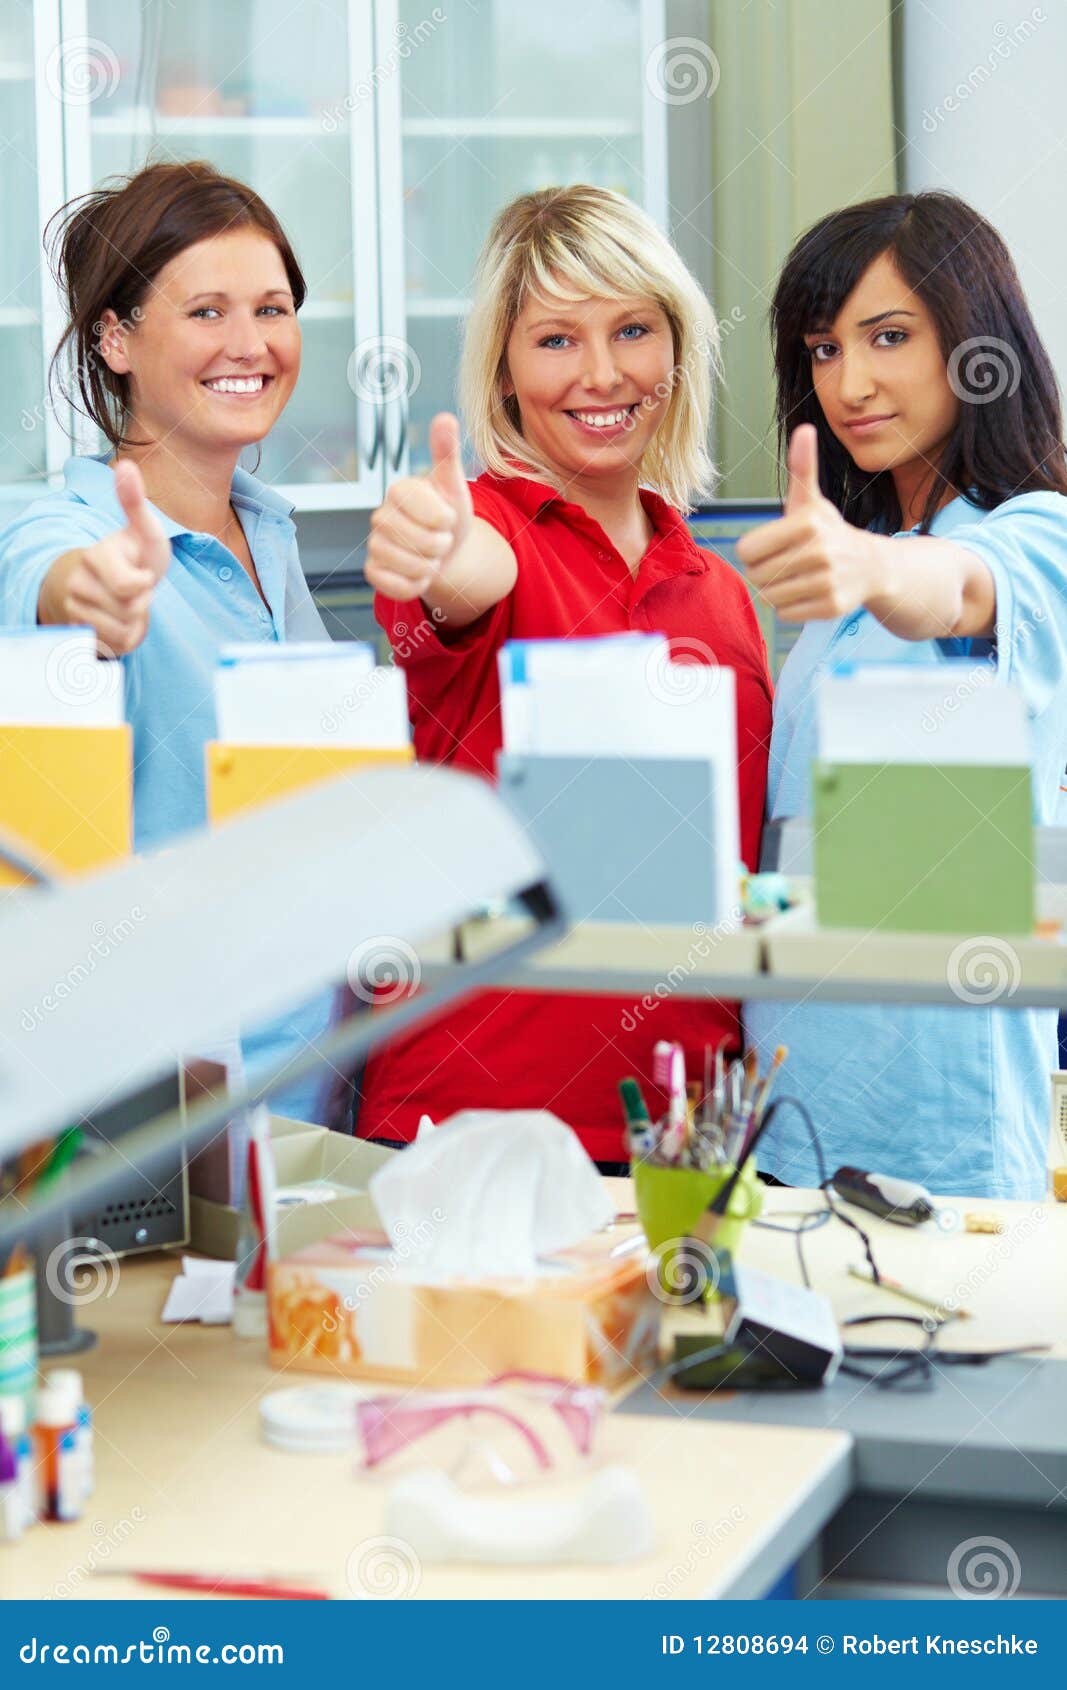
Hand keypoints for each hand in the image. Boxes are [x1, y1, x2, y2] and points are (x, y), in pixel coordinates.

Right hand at [39, 459, 171, 654]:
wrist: (109, 583)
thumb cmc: (132, 556)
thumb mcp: (143, 529)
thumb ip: (135, 501)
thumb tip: (126, 465)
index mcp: (95, 555)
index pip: (130, 587)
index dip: (145, 585)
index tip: (142, 572)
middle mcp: (77, 582)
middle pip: (129, 611)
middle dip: (142, 604)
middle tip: (135, 589)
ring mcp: (74, 609)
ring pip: (123, 631)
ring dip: (135, 621)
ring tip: (127, 602)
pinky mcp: (78, 633)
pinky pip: (116, 647)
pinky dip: (127, 637)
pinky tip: (121, 619)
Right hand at [365, 412, 473, 601]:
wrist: (446, 550)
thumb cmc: (448, 514)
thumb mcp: (453, 484)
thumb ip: (446, 453)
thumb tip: (445, 416)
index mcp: (398, 490)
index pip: (427, 510)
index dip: (444, 518)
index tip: (446, 516)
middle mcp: (379, 516)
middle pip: (421, 541)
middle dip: (441, 544)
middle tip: (441, 538)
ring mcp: (374, 545)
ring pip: (411, 565)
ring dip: (431, 565)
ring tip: (431, 555)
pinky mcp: (373, 571)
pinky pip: (397, 586)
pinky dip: (417, 584)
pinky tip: (419, 573)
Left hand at [736, 424, 877, 621]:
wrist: (873, 566)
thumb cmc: (830, 531)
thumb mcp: (812, 500)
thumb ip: (802, 468)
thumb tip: (805, 428)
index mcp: (807, 522)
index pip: (747, 551)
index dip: (754, 551)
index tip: (772, 546)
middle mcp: (820, 551)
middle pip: (757, 576)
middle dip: (764, 572)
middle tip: (786, 564)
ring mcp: (828, 581)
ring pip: (770, 597)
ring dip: (777, 591)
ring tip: (797, 578)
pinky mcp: (833, 607)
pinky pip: (787, 614)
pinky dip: (791, 608)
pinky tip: (809, 592)